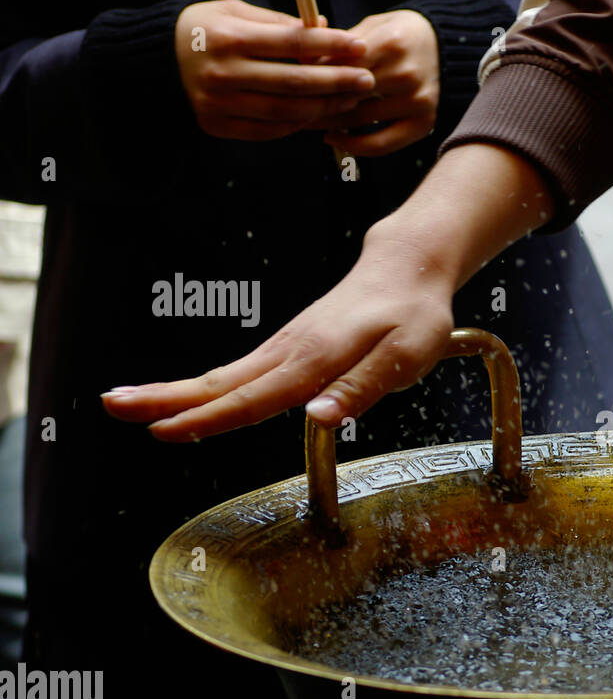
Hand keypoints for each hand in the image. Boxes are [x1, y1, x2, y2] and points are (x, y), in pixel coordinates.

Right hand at [101, 239, 454, 439]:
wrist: (408, 267)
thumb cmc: (414, 315)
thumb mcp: (405, 355)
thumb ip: (362, 387)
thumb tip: (320, 417)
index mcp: (316, 358)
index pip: (255, 398)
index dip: (210, 419)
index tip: (166, 431)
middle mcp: (291, 351)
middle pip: (221, 383)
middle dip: (165, 398)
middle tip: (113, 408)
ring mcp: (286, 346)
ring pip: (223, 375)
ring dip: (173, 390)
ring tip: (125, 401)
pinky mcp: (289, 345)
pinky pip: (240, 371)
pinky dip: (205, 386)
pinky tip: (185, 398)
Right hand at [175, 0, 374, 140]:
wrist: (158, 60)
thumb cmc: (205, 30)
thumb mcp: (235, 12)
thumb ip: (279, 23)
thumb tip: (326, 29)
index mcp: (230, 37)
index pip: (293, 42)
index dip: (331, 45)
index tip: (359, 46)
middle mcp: (224, 72)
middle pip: (295, 82)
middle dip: (337, 81)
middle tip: (366, 80)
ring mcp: (220, 103)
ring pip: (287, 111)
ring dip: (324, 107)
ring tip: (348, 100)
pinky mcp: (218, 125)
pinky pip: (270, 129)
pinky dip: (298, 123)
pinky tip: (318, 115)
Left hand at [309, 10, 439, 156]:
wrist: (444, 46)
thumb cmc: (400, 35)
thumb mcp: (372, 26)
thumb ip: (340, 44)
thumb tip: (302, 60)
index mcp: (390, 44)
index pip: (340, 66)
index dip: (313, 76)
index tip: (295, 82)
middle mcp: (406, 74)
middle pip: (347, 95)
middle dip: (316, 102)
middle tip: (294, 106)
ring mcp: (416, 101)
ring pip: (359, 121)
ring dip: (329, 124)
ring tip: (310, 121)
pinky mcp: (424, 123)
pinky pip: (382, 144)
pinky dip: (355, 146)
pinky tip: (337, 139)